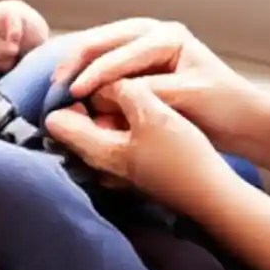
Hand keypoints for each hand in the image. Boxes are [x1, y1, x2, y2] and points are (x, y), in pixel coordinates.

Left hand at [45, 79, 237, 214]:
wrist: (213, 193)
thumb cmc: (182, 156)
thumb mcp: (152, 113)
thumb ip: (122, 91)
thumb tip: (104, 83)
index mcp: (96, 150)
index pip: (56, 121)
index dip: (65, 94)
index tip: (84, 75)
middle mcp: (99, 163)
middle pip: (74, 125)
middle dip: (84, 99)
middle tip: (107, 77)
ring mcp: (115, 169)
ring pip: (96, 131)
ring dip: (104, 109)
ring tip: (126, 89)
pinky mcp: (133, 169)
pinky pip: (114, 138)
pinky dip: (120, 121)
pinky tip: (141, 110)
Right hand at [52, 19, 253, 145]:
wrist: (245, 120)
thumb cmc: (221, 108)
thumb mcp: (184, 98)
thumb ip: (144, 92)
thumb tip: (102, 94)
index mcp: (168, 37)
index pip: (122, 53)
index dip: (95, 74)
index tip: (74, 93)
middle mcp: (155, 32)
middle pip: (105, 38)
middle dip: (78, 61)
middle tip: (56, 84)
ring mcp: (148, 43)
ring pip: (103, 45)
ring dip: (81, 64)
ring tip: (60, 83)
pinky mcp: (143, 60)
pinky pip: (109, 59)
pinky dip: (91, 71)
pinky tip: (76, 84)